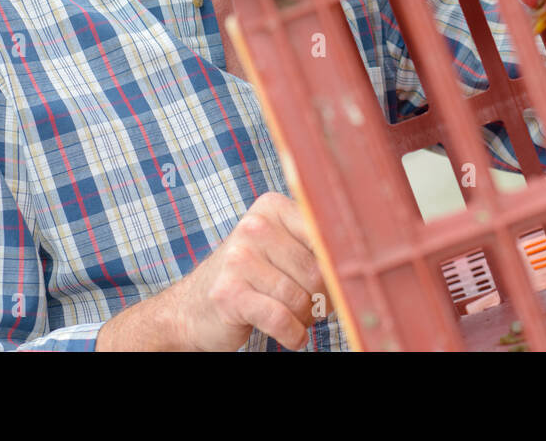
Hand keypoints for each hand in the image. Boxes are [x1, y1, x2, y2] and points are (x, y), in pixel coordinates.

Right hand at [98, 192, 332, 350]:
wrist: (189, 309)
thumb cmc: (247, 278)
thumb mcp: (277, 249)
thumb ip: (312, 246)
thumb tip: (356, 265)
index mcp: (271, 208)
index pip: (325, 237)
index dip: (337, 268)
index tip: (335, 284)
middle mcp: (254, 227)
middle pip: (317, 271)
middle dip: (321, 300)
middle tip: (312, 309)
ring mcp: (239, 259)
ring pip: (300, 298)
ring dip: (306, 319)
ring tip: (296, 320)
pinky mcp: (230, 294)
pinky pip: (281, 318)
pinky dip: (293, 334)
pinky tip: (292, 337)